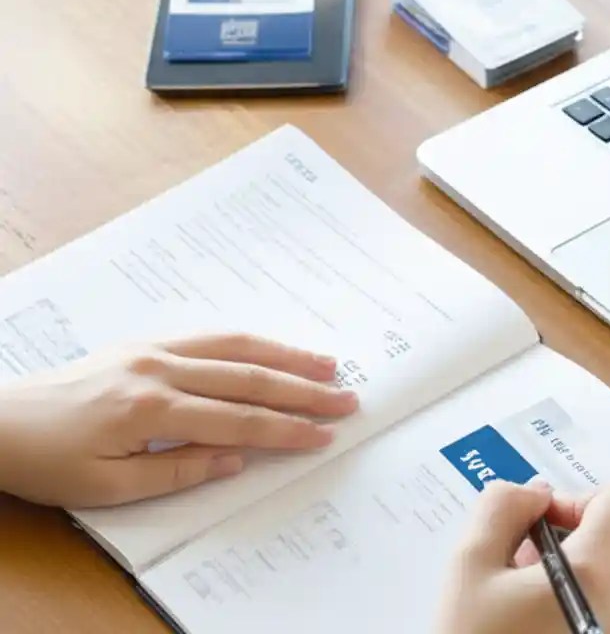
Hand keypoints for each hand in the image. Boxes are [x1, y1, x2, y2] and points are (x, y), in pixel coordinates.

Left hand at [0, 333, 357, 507]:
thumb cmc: (47, 461)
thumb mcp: (108, 487)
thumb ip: (178, 471)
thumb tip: (235, 457)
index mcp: (150, 409)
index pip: (237, 420)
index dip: (286, 429)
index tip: (322, 435)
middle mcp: (158, 370)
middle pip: (247, 379)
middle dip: (302, 390)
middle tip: (346, 397)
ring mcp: (152, 351)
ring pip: (234, 348)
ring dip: (285, 356)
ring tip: (327, 364)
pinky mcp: (145, 345)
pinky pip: (209, 338)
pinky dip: (250, 344)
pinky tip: (274, 350)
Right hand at [435, 481, 609, 633]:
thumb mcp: (468, 565)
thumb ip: (503, 507)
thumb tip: (536, 492)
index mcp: (599, 573)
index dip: (577, 499)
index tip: (535, 525)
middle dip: (563, 539)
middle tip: (511, 565)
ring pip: (608, 578)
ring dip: (565, 574)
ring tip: (514, 601)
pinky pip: (605, 612)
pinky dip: (573, 604)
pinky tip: (527, 625)